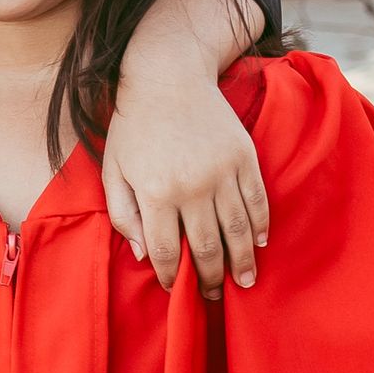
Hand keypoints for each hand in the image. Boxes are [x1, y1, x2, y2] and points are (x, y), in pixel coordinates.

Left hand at [106, 0, 270, 296]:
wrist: (168, 76)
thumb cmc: (134, 126)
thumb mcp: (113, 169)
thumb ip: (122, 214)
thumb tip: (142, 254)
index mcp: (155, 192)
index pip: (165, 249)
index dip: (171, 274)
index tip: (175, 288)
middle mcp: (192, 186)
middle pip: (205, 246)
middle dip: (210, 277)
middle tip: (215, 297)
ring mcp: (222, 171)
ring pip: (237, 228)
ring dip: (242, 260)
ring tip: (245, 282)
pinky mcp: (244, 156)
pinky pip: (257, 200)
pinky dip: (260, 225)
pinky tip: (259, 243)